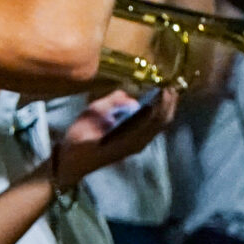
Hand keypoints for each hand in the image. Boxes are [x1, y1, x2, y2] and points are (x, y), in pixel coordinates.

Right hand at [59, 90, 177, 184]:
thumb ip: (111, 104)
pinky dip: (159, 112)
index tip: (165, 83)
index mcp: (129, 137)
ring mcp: (138, 144)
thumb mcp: (91, 116)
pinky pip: (154, 126)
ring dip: (167, 106)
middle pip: (163, 121)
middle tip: (170, 82)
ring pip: (161, 124)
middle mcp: (138, 142)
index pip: (154, 117)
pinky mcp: (135, 143)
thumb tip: (130, 97)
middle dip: (169, 101)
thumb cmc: (79, 139)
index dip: (163, 100)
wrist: (73, 161)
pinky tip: (157, 100)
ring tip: (167, 88)